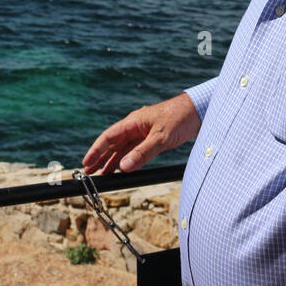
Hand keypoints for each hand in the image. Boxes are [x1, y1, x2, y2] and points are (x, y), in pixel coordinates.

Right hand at [82, 91, 201, 174]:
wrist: (199, 111)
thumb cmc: (180, 118)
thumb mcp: (161, 138)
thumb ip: (142, 153)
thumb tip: (123, 168)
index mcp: (133, 122)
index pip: (108, 137)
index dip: (96, 150)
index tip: (86, 163)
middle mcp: (135, 126)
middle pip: (113, 144)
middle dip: (100, 158)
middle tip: (88, 172)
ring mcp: (144, 132)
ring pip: (123, 148)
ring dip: (112, 161)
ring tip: (101, 174)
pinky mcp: (153, 138)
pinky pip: (135, 150)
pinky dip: (127, 160)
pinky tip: (123, 168)